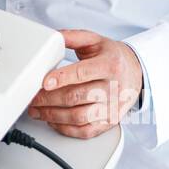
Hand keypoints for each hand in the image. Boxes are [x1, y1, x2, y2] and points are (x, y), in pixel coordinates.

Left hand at [26, 29, 143, 138]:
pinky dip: (66, 129)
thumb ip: (72, 37)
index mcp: (110, 65)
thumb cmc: (112, 57)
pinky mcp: (109, 122)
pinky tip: (53, 121)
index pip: (83, 73)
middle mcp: (113, 88)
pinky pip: (85, 131)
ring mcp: (112, 108)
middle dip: (49, 99)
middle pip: (77, 97)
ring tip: (37, 111)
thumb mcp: (95, 41)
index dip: (62, 78)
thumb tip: (52, 36)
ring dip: (53, 116)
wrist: (136, 72)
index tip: (44, 82)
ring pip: (79, 117)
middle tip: (33, 97)